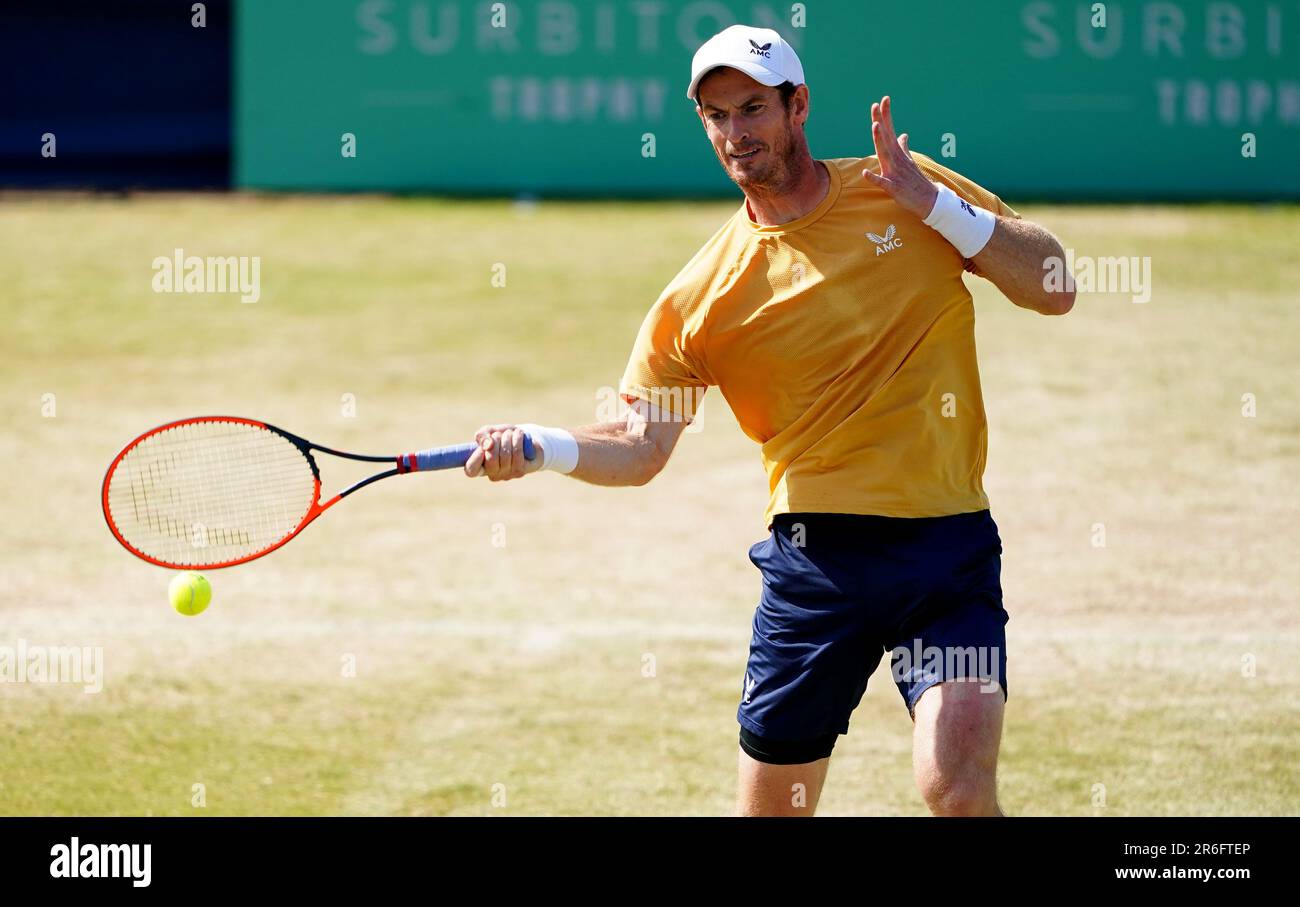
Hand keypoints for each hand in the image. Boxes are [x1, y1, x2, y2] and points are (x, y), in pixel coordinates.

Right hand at [464, 424, 541, 480]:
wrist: (524, 439)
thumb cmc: (503, 436)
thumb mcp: (489, 432)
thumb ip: (482, 436)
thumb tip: (487, 445)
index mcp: (480, 467)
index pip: (471, 470)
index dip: (475, 459)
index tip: (482, 447)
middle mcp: (492, 474)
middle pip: (491, 459)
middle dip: (496, 440)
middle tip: (499, 434)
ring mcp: (506, 475)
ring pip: (505, 454)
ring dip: (507, 437)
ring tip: (509, 433)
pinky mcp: (520, 471)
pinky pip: (517, 453)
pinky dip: (517, 439)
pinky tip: (518, 433)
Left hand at [860, 95, 938, 220]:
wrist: (929, 200)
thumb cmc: (915, 181)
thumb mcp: (908, 161)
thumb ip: (903, 147)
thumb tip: (903, 134)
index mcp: (897, 154)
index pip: (890, 131)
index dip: (886, 116)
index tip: (883, 99)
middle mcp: (896, 160)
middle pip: (886, 138)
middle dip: (881, 121)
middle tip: (875, 105)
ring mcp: (895, 173)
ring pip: (885, 154)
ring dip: (880, 141)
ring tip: (874, 126)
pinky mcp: (894, 188)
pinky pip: (882, 182)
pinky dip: (874, 178)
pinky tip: (865, 172)